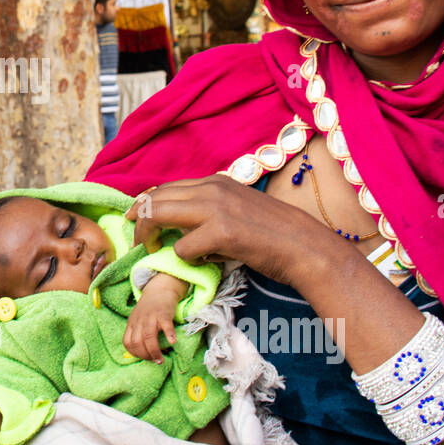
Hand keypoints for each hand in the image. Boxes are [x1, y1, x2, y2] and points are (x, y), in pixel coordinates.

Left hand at [124, 274, 184, 363]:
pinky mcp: (163, 313)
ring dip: (154, 351)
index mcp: (132, 324)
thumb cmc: (149, 309)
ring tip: (161, 359)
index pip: (127, 342)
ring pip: (148, 337)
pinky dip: (168, 335)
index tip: (145, 358)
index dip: (135, 353)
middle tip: (154, 361)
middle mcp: (139, 321)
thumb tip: (142, 353)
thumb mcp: (138, 320)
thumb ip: (137, 333)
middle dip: (145, 355)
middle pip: (137, 342)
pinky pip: (165, 325)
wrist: (159, 290)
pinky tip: (173, 342)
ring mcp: (150, 317)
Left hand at [126, 176, 343, 290]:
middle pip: (156, 198)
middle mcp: (213, 188)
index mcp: (216, 182)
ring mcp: (216, 208)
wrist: (306, 248)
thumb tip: (177, 226)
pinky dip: (186, 259)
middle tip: (137, 239)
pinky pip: (183, 248)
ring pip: (159, 215)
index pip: (167, 187)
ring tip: (153, 251)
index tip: (138, 219)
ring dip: (150, 236)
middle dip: (139, 219)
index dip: (146, 204)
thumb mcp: (238, 210)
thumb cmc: (274, 235)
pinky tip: (204, 263)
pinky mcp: (222, 232)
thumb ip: (208, 210)